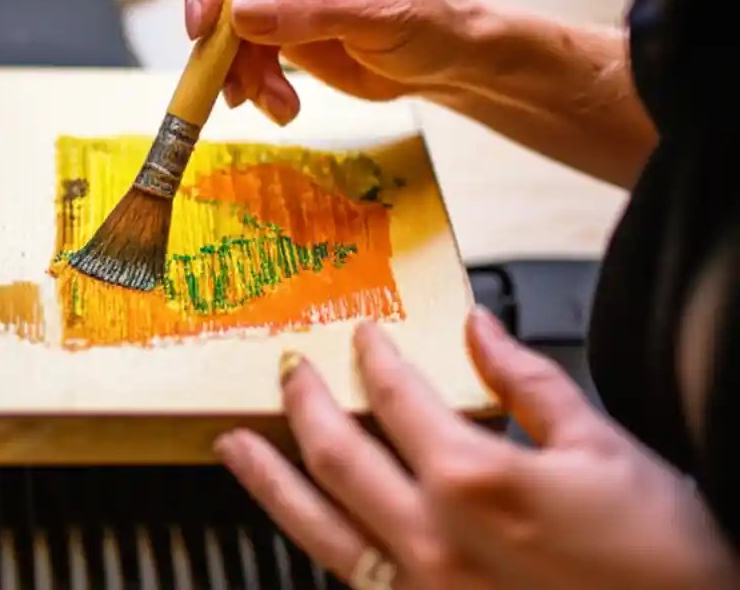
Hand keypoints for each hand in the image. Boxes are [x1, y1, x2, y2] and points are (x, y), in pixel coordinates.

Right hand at [186, 0, 479, 123]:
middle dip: (218, 26)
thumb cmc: (427, 20)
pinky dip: (250, 81)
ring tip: (274, 101)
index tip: (205, 22)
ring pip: (224, 19)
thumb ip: (312, 10)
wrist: (440, 60)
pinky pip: (238, 49)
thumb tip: (242, 11)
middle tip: (221, 71)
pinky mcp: (272, 20)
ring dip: (238, 67)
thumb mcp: (378, 15)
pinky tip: (282, 104)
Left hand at [215, 309, 738, 588]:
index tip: (362, 339)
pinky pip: (347, 572)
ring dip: (267, 478)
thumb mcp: (605, 451)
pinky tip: (300, 518)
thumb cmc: (663, 562)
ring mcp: (420, 588)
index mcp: (474, 478)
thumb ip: (529, 382)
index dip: (374, 359)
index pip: (399, 396)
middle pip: (337, 452)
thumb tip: (482, 329)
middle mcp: (431, 536)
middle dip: (303, 402)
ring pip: (317, 523)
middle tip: (284, 371)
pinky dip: (311, 535)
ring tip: (230, 446)